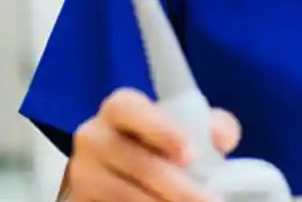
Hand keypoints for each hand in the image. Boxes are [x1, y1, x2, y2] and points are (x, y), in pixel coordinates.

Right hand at [66, 88, 240, 201]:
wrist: (119, 173)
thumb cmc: (159, 146)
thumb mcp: (187, 129)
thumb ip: (212, 125)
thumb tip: (221, 137)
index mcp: (117, 109)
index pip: (128, 108)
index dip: (160, 129)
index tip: (191, 155)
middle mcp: (93, 137)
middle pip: (135, 162)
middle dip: (176, 186)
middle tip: (210, 200)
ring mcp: (83, 173)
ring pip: (123, 194)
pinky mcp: (80, 199)